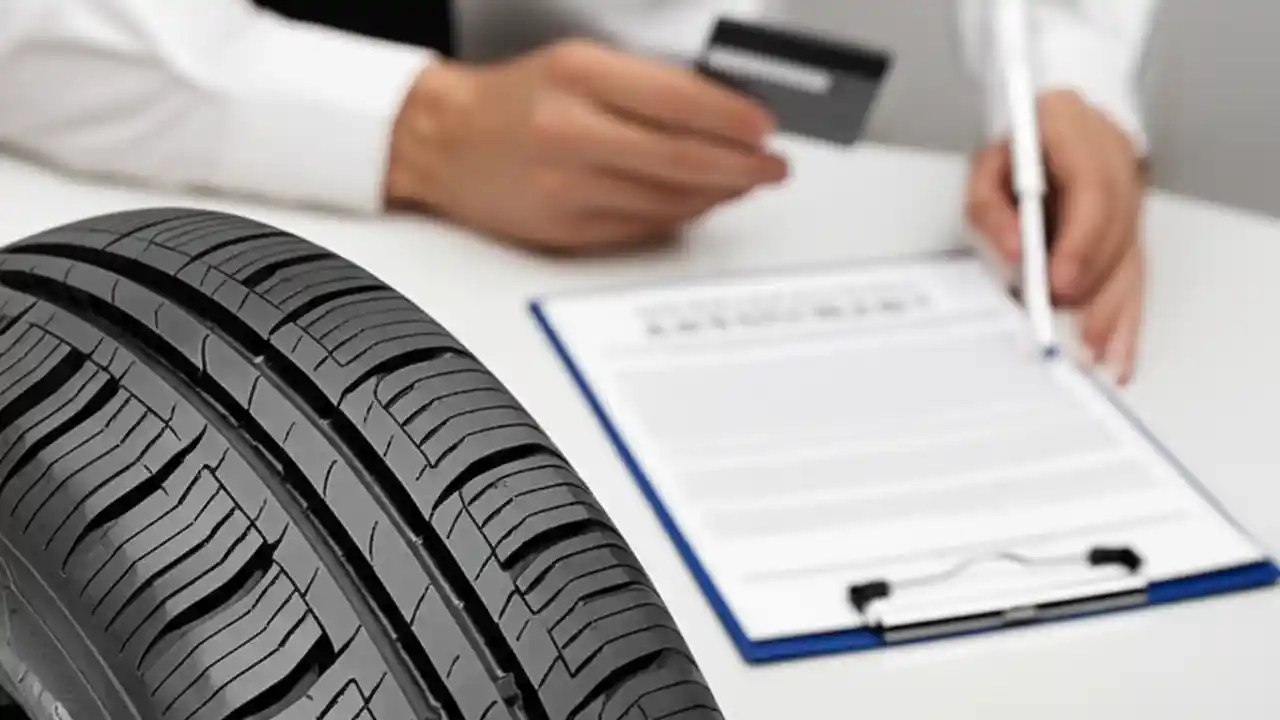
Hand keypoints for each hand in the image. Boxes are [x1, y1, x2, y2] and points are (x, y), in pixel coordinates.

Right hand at [385, 39, 786, 251]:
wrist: (443, 142)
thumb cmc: (515, 100)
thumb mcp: (578, 64)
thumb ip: (647, 85)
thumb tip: (723, 113)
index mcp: (578, 76)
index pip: (678, 101)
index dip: (733, 119)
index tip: (766, 126)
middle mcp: (571, 131)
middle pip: (682, 159)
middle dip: (741, 167)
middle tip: (772, 167)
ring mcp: (567, 187)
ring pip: (668, 201)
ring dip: (717, 195)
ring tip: (742, 183)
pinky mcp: (565, 229)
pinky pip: (643, 228)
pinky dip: (680, 217)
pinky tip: (697, 204)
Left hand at [966, 89, 1146, 380]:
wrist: (1041, 126)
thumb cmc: (1012, 149)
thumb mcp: (982, 168)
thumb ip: (990, 207)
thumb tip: (1016, 250)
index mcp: (1075, 126)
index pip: (1093, 189)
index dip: (1080, 240)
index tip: (1058, 279)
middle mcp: (1113, 154)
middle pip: (1117, 225)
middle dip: (1090, 280)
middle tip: (1063, 316)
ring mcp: (1130, 187)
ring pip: (1131, 254)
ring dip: (1112, 309)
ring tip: (1093, 351)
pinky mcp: (1131, 222)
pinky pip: (1134, 271)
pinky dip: (1125, 316)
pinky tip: (1119, 352)